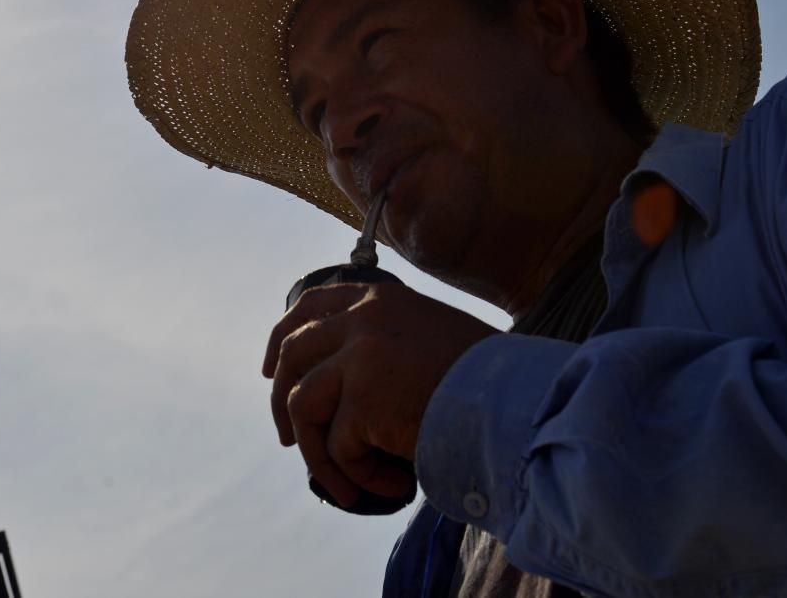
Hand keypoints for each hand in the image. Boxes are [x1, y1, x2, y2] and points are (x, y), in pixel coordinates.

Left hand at [262, 281, 497, 508]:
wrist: (514, 403)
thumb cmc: (486, 381)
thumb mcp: (432, 337)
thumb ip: (388, 342)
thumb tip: (348, 383)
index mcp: (380, 300)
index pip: (311, 304)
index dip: (283, 337)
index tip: (272, 370)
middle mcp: (363, 320)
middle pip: (293, 354)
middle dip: (281, 402)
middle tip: (289, 440)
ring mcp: (359, 358)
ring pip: (302, 407)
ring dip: (318, 454)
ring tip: (346, 484)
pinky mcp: (362, 401)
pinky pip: (338, 450)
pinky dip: (358, 477)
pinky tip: (392, 486)